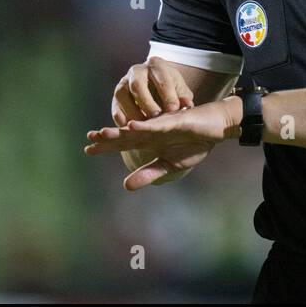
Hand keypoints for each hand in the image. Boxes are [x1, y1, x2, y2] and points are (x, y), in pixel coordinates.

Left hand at [86, 96, 241, 190]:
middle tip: (89, 138)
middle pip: (126, 134)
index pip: (124, 143)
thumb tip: (125, 186)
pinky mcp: (176, 120)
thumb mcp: (170, 165)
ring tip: (104, 132)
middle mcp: (152, 130)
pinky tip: (133, 125)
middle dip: (108, 136)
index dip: (106, 145)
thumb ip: (148, 174)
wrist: (217, 128)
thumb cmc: (193, 144)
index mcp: (149, 140)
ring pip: (138, 127)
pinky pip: (159, 124)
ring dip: (121, 130)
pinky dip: (145, 125)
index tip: (88, 149)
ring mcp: (163, 124)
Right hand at [112, 59, 195, 125]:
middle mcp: (136, 71)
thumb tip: (187, 105)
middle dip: (147, 102)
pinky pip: (115, 108)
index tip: (174, 109)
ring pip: (122, 96)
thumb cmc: (170, 89)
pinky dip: (122, 119)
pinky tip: (132, 130)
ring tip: (144, 126)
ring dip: (133, 112)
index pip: (161, 78)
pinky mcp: (115, 98)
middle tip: (156, 117)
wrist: (155, 88)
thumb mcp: (180, 90)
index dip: (168, 94)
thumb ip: (184, 97)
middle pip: (137, 84)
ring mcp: (123, 83)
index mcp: (156, 65)